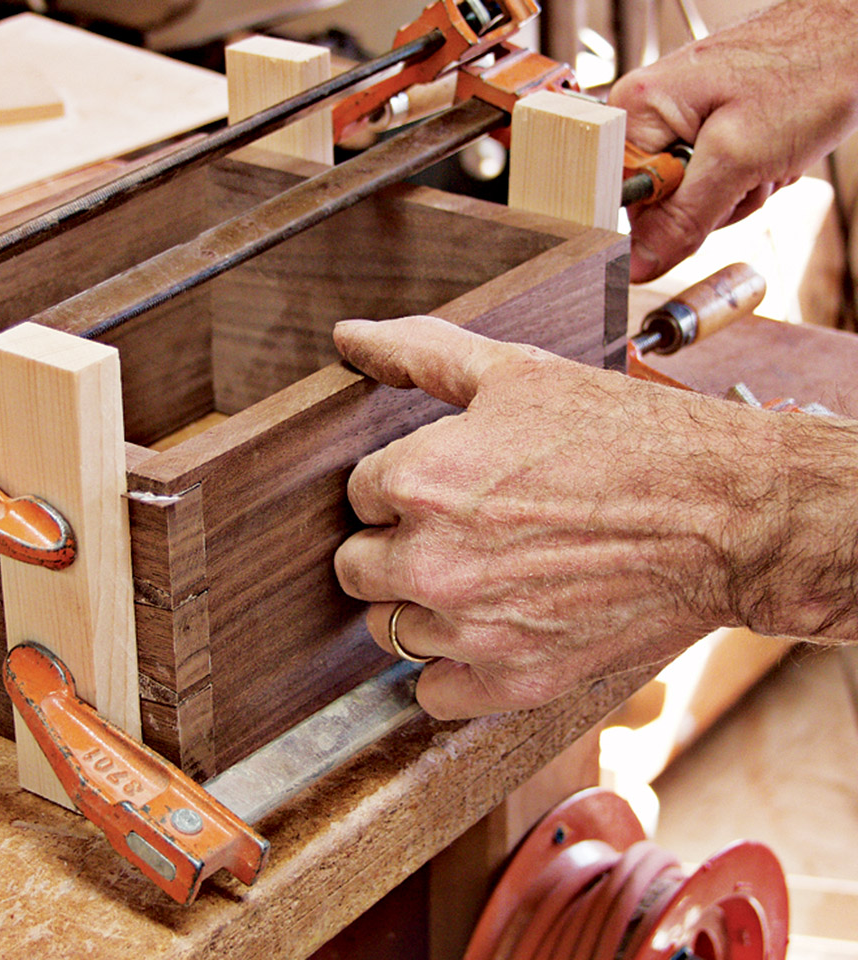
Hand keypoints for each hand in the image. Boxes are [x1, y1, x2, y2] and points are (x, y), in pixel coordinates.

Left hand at [332, 316, 857, 719]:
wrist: (729, 516)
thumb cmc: (629, 437)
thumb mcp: (518, 373)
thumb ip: (420, 353)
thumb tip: (350, 337)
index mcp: (421, 481)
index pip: (357, 494)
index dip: (398, 484)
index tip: (443, 484)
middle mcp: (432, 562)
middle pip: (356, 567)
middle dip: (391, 545)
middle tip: (452, 531)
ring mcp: (472, 629)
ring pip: (388, 629)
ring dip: (418, 606)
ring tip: (478, 576)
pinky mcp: (513, 680)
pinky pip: (432, 693)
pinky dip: (449, 669)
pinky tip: (484, 631)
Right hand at [609, 0, 857, 281]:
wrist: (856, 38)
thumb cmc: (810, 72)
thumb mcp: (740, 158)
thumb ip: (682, 218)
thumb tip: (637, 265)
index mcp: (637, 109)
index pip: (620, 199)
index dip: (659, 219)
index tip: (700, 210)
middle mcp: (648, 112)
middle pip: (655, 202)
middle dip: (707, 205)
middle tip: (746, 174)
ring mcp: (677, 119)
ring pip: (687, 197)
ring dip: (734, 192)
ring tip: (764, 158)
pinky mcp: (704, 126)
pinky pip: (708, 178)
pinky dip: (744, 177)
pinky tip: (767, 153)